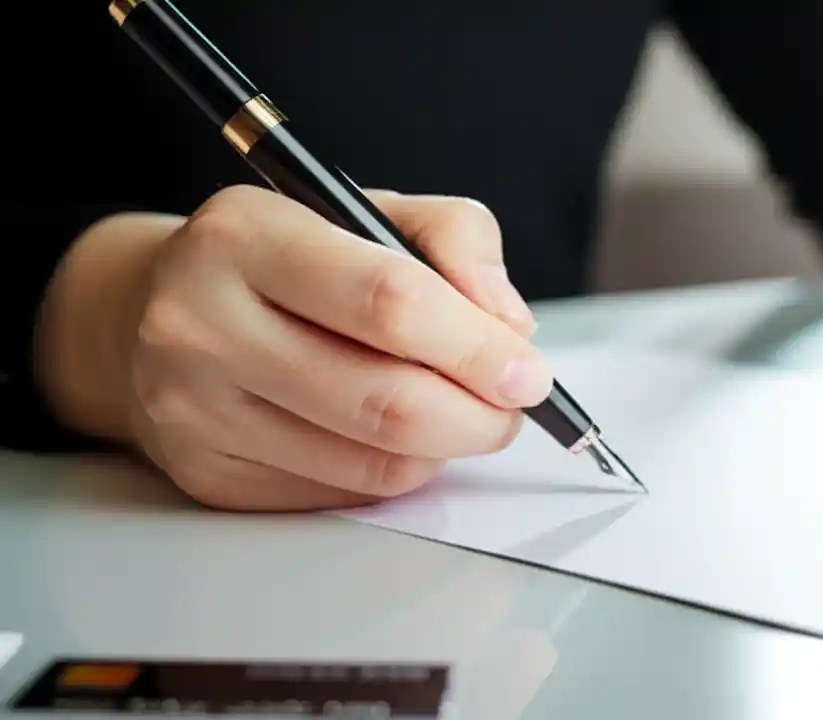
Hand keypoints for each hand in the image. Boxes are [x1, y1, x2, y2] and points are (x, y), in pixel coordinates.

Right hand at [38, 186, 548, 510]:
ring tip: (459, 413)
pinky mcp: (208, 474)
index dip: (477, 347)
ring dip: (445, 447)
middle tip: (512, 407)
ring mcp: (195, 407)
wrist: (163, 308)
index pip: (390, 303)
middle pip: (386, 401)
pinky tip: (394, 435)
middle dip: (479, 415)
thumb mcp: (372, 211)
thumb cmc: (289, 258)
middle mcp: (201, 321)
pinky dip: (396, 472)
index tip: (527, 371)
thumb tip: (509, 327)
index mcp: (245, 234)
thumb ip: (458, 242)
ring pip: (374, 463)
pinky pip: (344, 495)